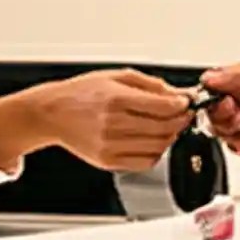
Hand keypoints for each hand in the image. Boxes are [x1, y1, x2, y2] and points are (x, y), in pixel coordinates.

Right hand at [0, 68, 192, 172]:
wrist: (53, 113)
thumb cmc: (82, 93)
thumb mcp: (116, 76)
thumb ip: (150, 84)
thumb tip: (178, 93)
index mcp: (115, 99)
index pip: (162, 106)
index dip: (181, 105)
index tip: (186, 102)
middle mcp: (112, 124)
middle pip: (163, 128)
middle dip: (180, 120)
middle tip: (184, 114)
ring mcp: (110, 146)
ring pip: (157, 147)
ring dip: (170, 137)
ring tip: (169, 126)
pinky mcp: (108, 162)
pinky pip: (145, 162)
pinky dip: (157, 152)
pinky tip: (154, 141)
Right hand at [200, 62, 239, 160]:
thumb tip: (212, 77)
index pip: (220, 82)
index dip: (212, 89)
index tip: (212, 93)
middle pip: (216, 107)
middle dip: (217, 109)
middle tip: (230, 108)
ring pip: (223, 128)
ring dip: (227, 126)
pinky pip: (237, 146)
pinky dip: (238, 141)